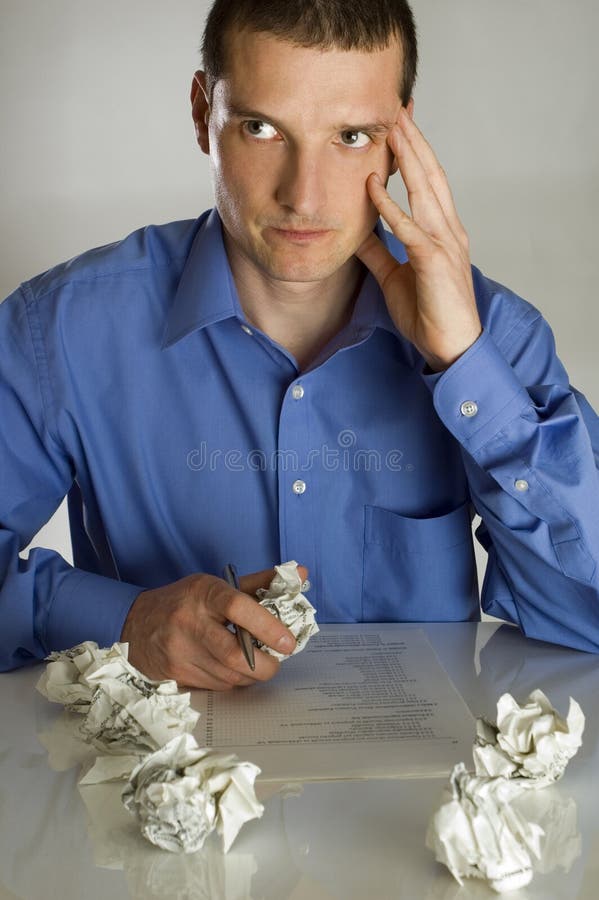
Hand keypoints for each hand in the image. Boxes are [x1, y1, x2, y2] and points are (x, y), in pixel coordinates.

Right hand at [121, 565, 307, 689]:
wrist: (137, 624)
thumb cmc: (185, 601)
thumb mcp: (217, 585)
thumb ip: (260, 583)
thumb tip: (300, 574)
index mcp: (204, 593)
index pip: (238, 607)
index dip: (268, 626)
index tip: (288, 641)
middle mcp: (190, 622)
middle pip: (235, 655)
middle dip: (266, 664)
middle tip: (278, 659)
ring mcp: (181, 652)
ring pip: (229, 676)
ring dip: (252, 674)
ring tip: (257, 661)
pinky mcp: (177, 675)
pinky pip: (217, 686)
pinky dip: (233, 680)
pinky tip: (232, 668)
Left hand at [356, 107, 481, 371]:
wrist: (452, 347)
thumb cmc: (429, 314)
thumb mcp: (395, 277)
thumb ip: (378, 252)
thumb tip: (357, 230)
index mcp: (441, 231)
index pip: (428, 181)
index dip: (414, 152)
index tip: (397, 125)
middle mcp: (448, 229)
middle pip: (430, 174)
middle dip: (413, 138)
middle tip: (395, 106)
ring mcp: (445, 243)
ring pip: (425, 189)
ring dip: (408, 156)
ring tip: (390, 126)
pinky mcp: (435, 261)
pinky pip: (409, 227)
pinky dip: (390, 205)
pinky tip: (373, 183)